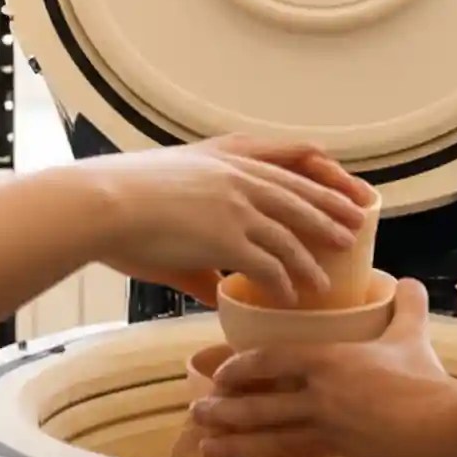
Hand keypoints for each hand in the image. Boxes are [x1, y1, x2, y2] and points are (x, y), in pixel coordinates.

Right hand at [81, 134, 371, 304]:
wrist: (99, 204)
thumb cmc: (121, 205)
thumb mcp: (169, 205)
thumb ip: (200, 245)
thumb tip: (214, 288)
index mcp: (225, 158)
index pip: (287, 163)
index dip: (318, 178)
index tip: (342, 186)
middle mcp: (237, 177)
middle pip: (299, 196)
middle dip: (331, 213)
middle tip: (356, 227)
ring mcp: (235, 206)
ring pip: (290, 235)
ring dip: (311, 260)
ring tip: (326, 279)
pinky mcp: (226, 237)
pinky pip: (268, 265)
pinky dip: (283, 283)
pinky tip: (292, 297)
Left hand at [190, 279, 456, 456]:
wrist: (447, 426)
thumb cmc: (426, 378)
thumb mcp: (412, 335)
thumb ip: (406, 308)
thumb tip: (408, 284)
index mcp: (331, 359)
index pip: (272, 359)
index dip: (242, 366)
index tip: (222, 373)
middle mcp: (321, 393)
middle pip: (260, 402)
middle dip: (224, 408)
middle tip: (198, 411)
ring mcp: (329, 427)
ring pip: (269, 435)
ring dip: (234, 440)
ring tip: (207, 447)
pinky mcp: (342, 453)